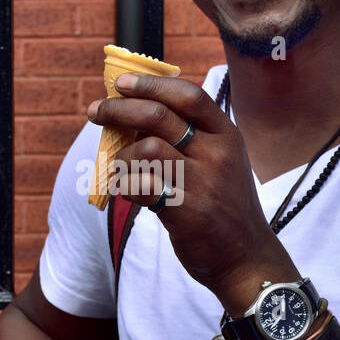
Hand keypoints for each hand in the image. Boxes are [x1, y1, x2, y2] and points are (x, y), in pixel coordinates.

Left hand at [86, 72, 296, 308]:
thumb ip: (191, 137)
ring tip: (121, 168)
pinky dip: (125, 185)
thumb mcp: (222, 162)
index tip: (122, 83)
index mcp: (227, 135)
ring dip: (123, 156)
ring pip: (146, 148)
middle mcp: (218, 153)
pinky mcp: (187, 211)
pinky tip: (128, 190)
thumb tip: (135, 113)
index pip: (188, 95)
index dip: (151, 84)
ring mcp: (203, 182)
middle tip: (95, 112)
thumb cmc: (224, 205)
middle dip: (118, 109)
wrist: (244, 257)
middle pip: (158, 115)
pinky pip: (141, 185)